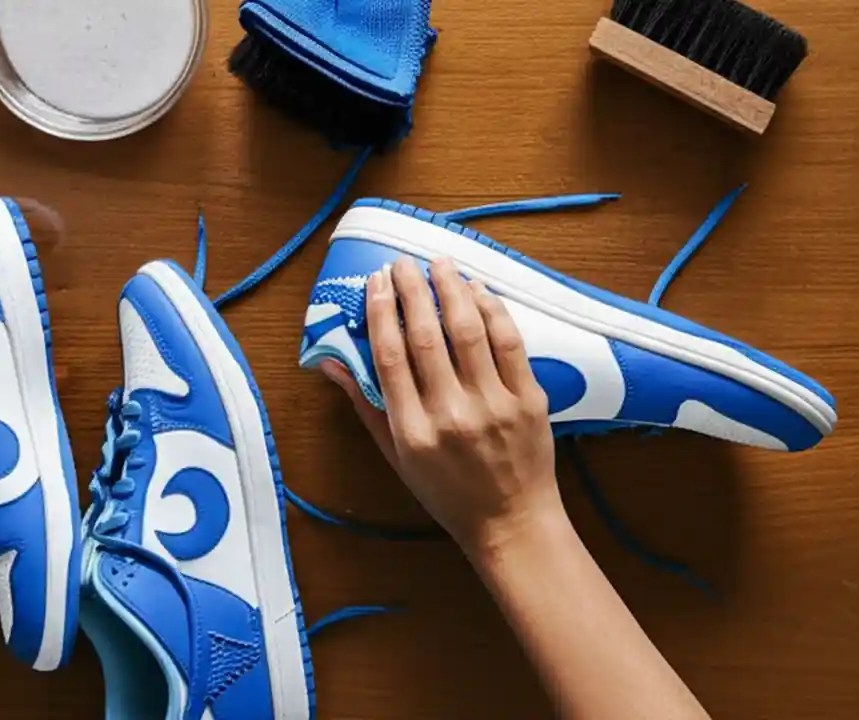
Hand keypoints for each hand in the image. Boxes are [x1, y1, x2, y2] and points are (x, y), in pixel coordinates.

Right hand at [321, 257, 562, 555]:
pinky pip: (509, 343)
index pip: (390, 355)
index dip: (381, 311)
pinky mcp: (529, 400)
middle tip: (401, 262)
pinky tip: (477, 291)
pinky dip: (492, 310)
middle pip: (425, 336)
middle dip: (411, 290)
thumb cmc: (447, 492)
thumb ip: (365, 406)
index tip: (375, 281)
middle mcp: (451, 414)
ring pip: (468, 330)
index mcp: (412, 430)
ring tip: (439, 263)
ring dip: (450, 289)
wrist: (511, 523)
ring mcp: (493, 405)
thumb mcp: (396, 457)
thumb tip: (329, 363)